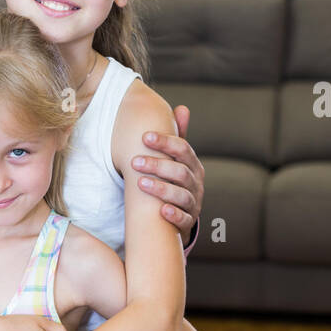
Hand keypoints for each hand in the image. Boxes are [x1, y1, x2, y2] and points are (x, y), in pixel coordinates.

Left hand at [134, 104, 203, 246]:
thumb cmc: (174, 183)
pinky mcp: (188, 223)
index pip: (183, 149)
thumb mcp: (177, 161)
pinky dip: (174, 215)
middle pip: (180, 172)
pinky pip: (184, 219)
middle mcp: (196, 183)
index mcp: (193, 165)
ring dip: (161, 189)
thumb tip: (183, 108)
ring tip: (140, 183)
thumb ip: (177, 137)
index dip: (165, 142)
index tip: (144, 136)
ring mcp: (193, 204)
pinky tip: (162, 211)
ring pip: (181, 195)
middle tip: (134, 162)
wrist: (181, 217)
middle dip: (157, 165)